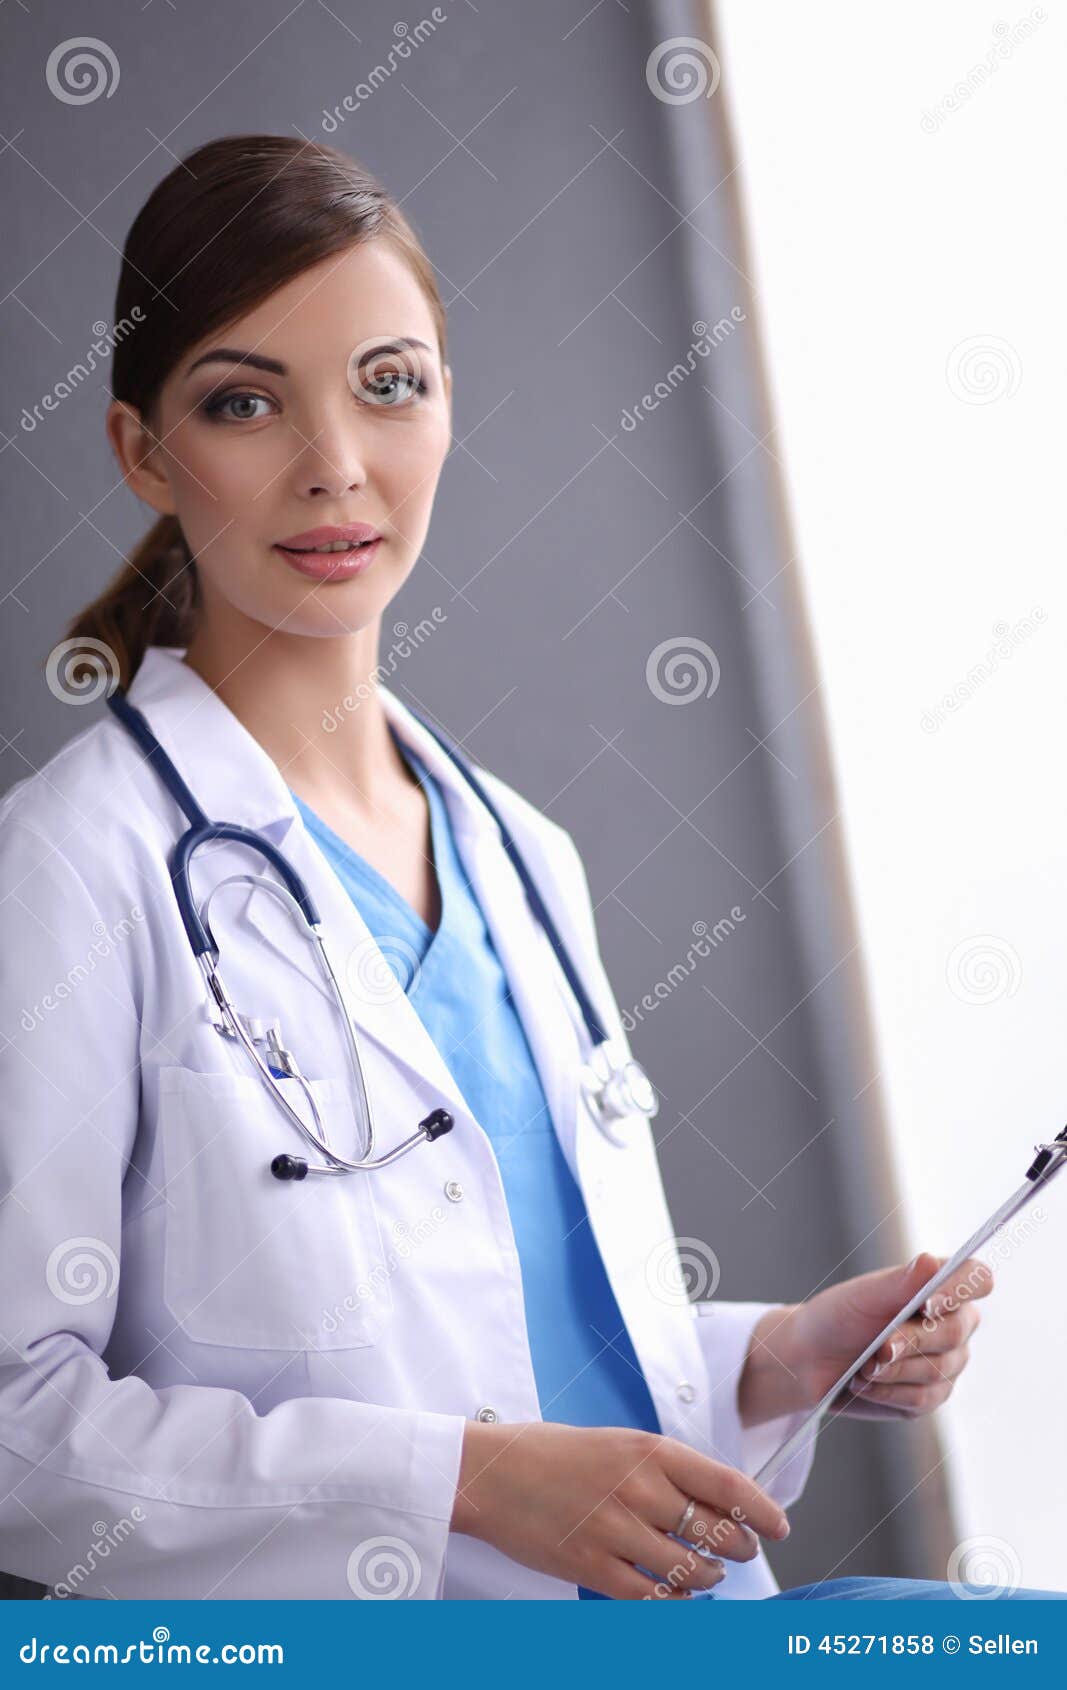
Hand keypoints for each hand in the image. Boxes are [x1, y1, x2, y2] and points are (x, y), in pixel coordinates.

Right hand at [449, 1419, 789, 1599]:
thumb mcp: (619, 1444)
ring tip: (708, 1574)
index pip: (726, 1486)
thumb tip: (716, 1502)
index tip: (778, 1527)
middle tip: (742, 1552)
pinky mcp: (592, 1566)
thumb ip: (666, 1469)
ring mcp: (615, 1530)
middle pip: (715, 1532)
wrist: (493, 1473)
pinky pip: (652, 1598)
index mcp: (648, 1450)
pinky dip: (673, 1602)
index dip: (762, 1512)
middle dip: (739, 1548)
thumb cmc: (555, 1454)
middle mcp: (639, 1488)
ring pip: (689, 1570)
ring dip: (709, 1578)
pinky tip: (674, 1594)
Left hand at [740, 1252, 993, 1425]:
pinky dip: (887, 1392)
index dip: (959, 1290)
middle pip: (954, 1332)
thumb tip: (932, 1262)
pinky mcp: (932, 1396)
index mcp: (941, 1287)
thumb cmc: (838, 1317)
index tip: (925, 1303)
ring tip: (863, 1366)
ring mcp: (947, 1363)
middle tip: (878, 1347)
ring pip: (937, 1371)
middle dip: (910, 1341)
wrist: (810, 1360)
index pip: (977, 1280)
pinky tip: (863, 1384)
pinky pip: (923, 1399)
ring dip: (892, 1370)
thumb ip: (900, 1281)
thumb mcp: (863, 1295)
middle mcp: (953, 1324)